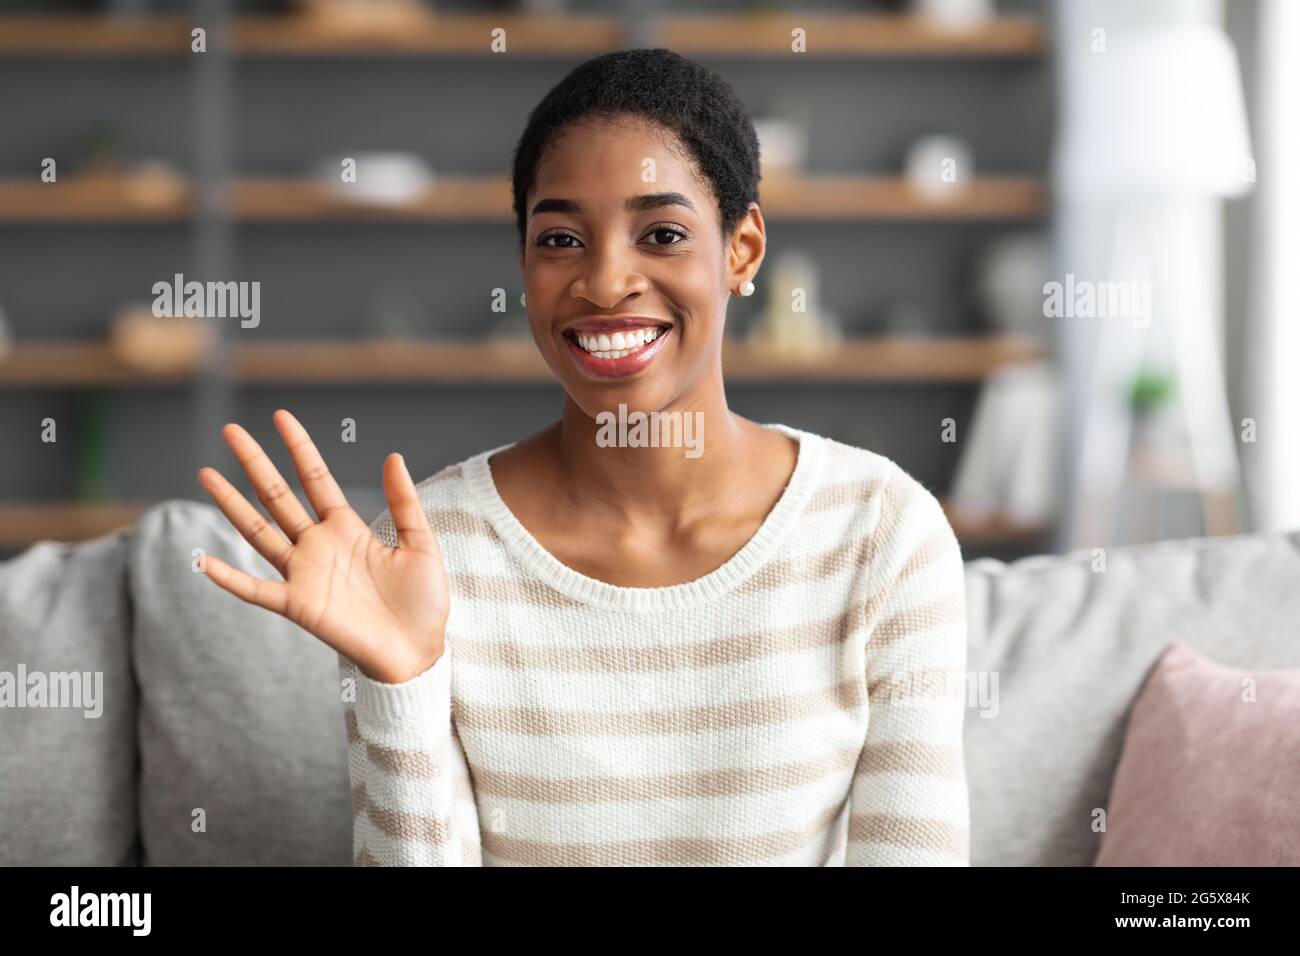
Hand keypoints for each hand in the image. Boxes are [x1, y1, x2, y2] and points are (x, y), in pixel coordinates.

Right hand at [196, 409, 448, 684]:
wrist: (419, 651)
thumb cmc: (423, 602)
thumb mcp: (421, 544)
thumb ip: (404, 502)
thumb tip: (393, 456)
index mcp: (347, 528)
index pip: (316, 478)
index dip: (299, 448)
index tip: (281, 417)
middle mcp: (319, 546)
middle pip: (279, 496)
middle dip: (255, 463)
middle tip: (231, 431)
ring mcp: (304, 574)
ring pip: (259, 532)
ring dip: (232, 504)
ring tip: (206, 473)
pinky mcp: (298, 605)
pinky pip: (256, 590)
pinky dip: (229, 577)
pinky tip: (202, 560)